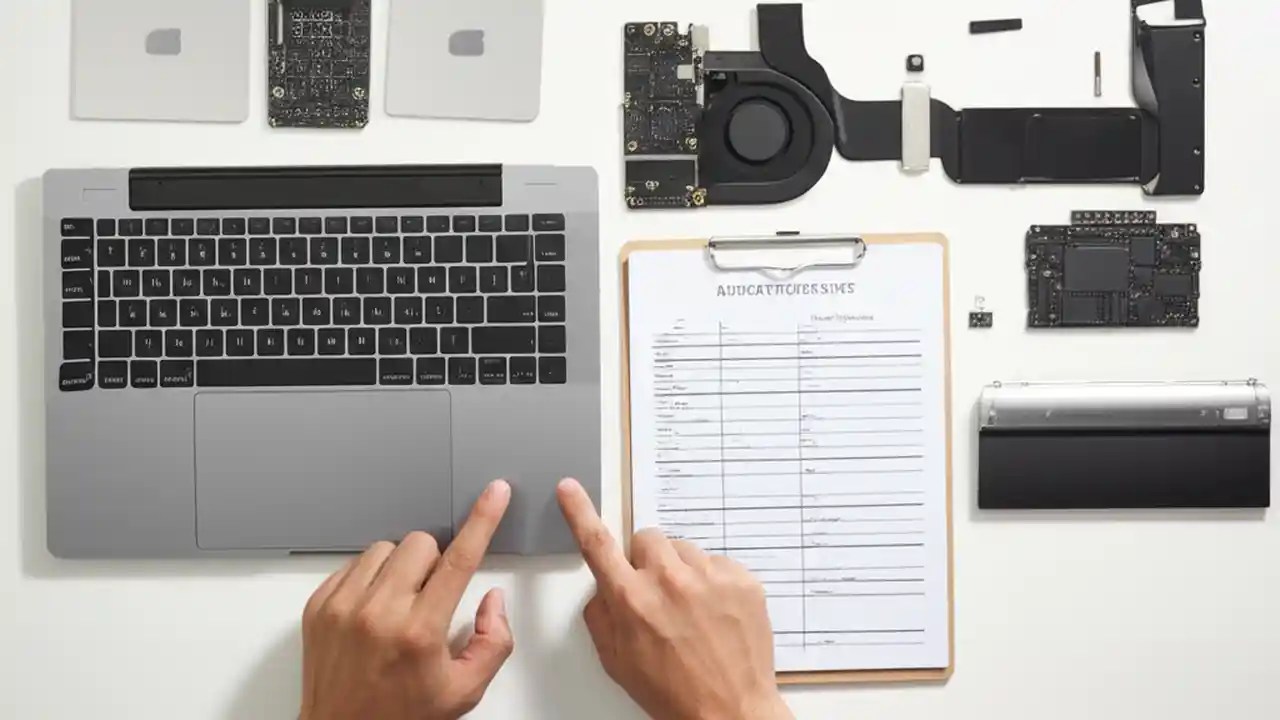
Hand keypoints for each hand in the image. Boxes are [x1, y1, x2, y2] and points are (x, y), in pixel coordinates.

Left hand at [300, 480, 514, 719]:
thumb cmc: (401, 715)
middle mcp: (377, 613)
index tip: (494, 494)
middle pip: (420, 543)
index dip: (482, 520)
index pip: (459, 560)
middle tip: (431, 596)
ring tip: (400, 603)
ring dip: (401, 567)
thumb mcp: (464, 690)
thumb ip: (493, 642)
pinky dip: (371, 578)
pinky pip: (354, 563)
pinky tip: (375, 608)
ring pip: (385, 548)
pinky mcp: (318, 605)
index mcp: (419, 632)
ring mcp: (342, 607)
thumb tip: (493, 601)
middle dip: (434, 562)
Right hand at [557, 479, 792, 719]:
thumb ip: (601, 615)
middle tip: (656, 594)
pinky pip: (717, 563)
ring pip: (684, 550)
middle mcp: (669, 580)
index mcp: (631, 599)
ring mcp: (709, 577)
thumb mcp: (616, 660)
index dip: (579, 512)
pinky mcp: (741, 579)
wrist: (730, 711)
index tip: (570, 489)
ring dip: (682, 571)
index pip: (596, 543)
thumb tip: (604, 588)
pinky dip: (713, 583)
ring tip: (691, 612)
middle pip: (647, 540)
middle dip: (647, 561)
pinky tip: (715, 614)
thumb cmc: (672, 692)